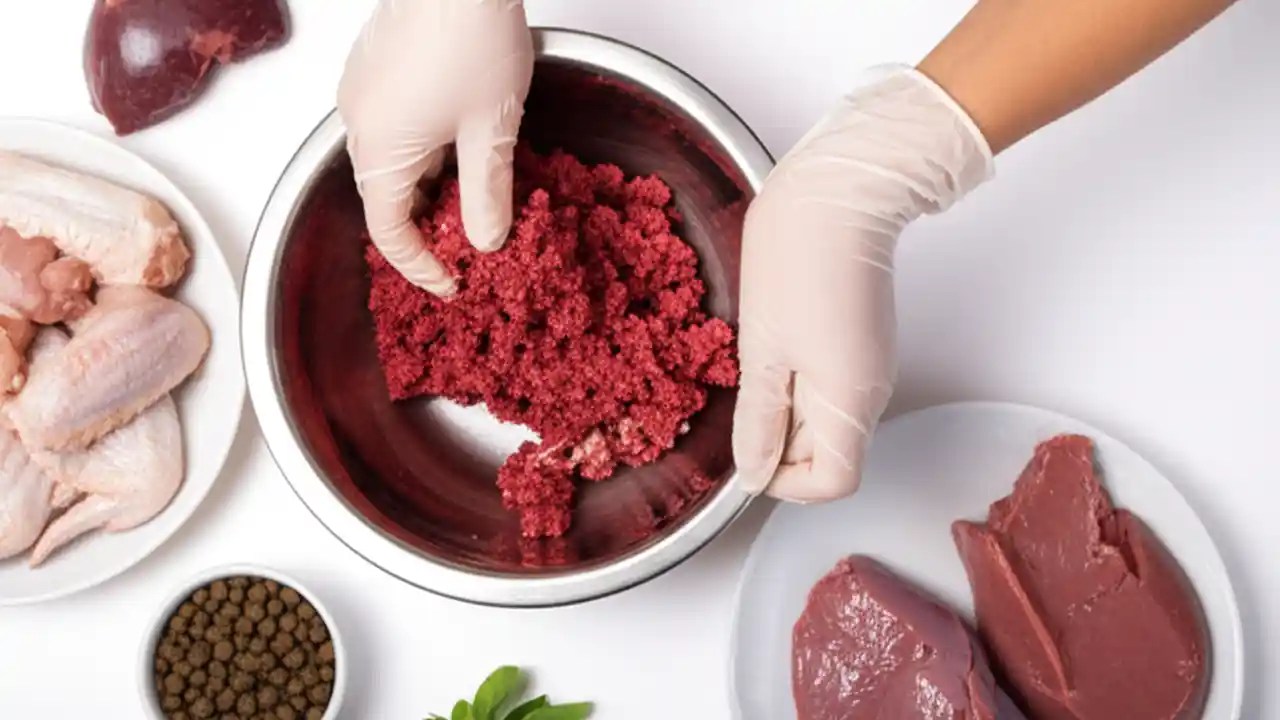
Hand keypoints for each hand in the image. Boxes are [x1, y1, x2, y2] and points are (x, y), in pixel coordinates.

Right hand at [338, 0, 533, 295]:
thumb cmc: (472, 36)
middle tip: (470, 244)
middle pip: (385, 198)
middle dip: (428, 228)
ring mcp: (361, 93)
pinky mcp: (374, 70)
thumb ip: (486, 192)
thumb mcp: (492, 129)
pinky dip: (422, 152)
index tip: (451, 282)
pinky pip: (391, 128)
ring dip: (428, 188)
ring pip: (390, 162)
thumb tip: (486, 241)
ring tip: (475, 197)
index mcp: (381, 151)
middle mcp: (358, 124)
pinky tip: (463, 145)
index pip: (389, 232)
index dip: (420, 266)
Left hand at [732, 67, 992, 502]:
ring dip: (786, 409)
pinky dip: (797, 380)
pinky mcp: (860, 337)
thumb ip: (759, 420)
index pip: (834, 483)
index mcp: (849, 402)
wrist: (836, 189)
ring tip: (756, 365)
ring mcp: (869, 362)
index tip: (749, 454)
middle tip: (742, 402)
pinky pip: (830, 382)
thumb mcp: (761, 352)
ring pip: (826, 417)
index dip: (787, 483)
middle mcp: (870, 390)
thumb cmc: (796, 263)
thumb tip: (755, 476)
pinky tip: (774, 344)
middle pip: (830, 452)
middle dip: (781, 444)